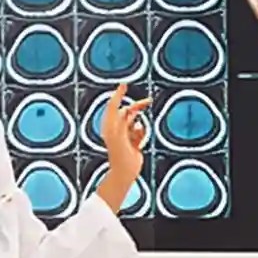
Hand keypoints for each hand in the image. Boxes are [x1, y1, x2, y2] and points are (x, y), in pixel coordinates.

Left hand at [96, 83, 150, 211]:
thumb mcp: (120, 136)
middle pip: (127, 111)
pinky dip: (142, 135)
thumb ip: (123, 121)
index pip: (113, 105)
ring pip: (136, 121)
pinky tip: (138, 145)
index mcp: (110, 125)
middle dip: (137, 107)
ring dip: (139, 127)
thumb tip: (127, 110)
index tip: (124, 85)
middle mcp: (116, 128)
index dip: (118, 94)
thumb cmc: (120, 155)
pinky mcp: (133, 140)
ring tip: (137, 138)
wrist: (125, 172)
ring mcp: (125, 134)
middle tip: (148, 101)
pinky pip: (140, 131)